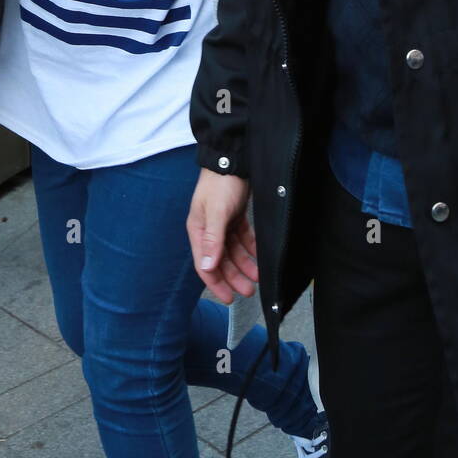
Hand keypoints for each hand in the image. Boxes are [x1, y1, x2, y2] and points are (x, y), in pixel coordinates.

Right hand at [187, 169, 257, 303]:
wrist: (232, 159)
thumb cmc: (220, 184)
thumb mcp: (216, 213)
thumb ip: (212, 240)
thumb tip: (207, 266)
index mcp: (199, 231)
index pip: (205, 265)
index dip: (216, 284)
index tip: (228, 298)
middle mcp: (209, 230)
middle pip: (221, 261)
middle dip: (234, 277)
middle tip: (249, 291)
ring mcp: (221, 223)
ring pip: (233, 252)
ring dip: (245, 265)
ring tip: (258, 276)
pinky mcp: (234, 216)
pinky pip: (242, 238)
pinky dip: (250, 248)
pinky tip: (259, 255)